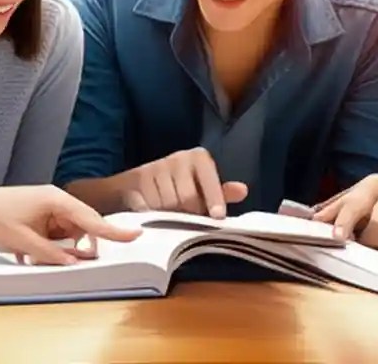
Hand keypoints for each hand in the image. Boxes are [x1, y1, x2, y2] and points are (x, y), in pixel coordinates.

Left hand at [0, 185, 141, 264]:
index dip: (113, 231)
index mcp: (56, 200)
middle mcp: (54, 202)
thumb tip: (76, 262)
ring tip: (31, 252)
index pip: (91, 219)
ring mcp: (46, 210)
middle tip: (67, 259)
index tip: (136, 235)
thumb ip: (52, 254)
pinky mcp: (37, 218)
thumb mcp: (23, 241)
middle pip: (80, 228)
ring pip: (66, 235)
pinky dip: (45, 248)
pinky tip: (24, 251)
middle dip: (78, 246)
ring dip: (57, 249)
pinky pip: (52, 236)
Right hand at [117, 147, 247, 217]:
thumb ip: (221, 193)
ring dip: (168, 216)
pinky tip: (150, 216)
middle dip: (188, 213)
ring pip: (166, 205)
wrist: (138, 186)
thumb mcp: (203, 189)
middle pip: (187, 198)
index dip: (214, 198)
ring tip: (168, 215)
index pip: (208, 179)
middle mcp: (177, 158)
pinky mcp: (135, 180)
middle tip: (186, 218)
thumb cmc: (180, 189)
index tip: (218, 216)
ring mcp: (154, 168)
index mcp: (198, 158)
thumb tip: (242, 190)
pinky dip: (149, 215)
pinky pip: (146, 206)